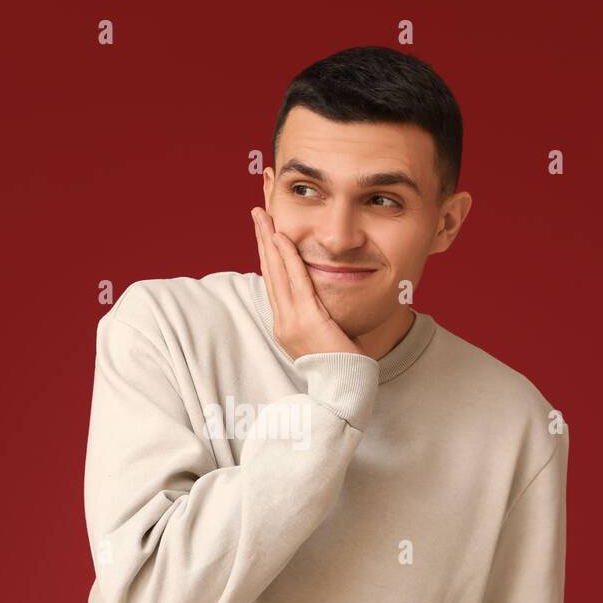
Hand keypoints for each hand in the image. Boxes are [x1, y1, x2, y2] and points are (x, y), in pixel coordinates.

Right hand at [251, 206, 366, 359]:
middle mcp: (283, 322)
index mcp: (286, 326)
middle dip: (262, 240)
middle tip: (257, 213)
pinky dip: (287, 258)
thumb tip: (324, 303)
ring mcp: (291, 322)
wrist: (344, 389)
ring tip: (263, 216)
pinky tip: (281, 238)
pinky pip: (296, 281)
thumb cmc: (342, 367)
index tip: (265, 233)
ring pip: (277, 272)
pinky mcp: (306, 320)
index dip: (267, 255)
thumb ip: (320, 317)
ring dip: (269, 240)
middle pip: (269, 272)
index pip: (274, 283)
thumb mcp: (326, 337)